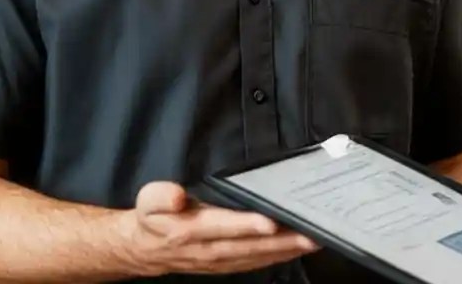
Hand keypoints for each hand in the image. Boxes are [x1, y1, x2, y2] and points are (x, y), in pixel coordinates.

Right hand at [120, 182, 318, 276]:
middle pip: (249, 246)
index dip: (245, 225)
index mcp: (189, 231)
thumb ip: (161, 196)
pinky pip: (257, 263)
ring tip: (314, 240)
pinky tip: (298, 249)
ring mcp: (221, 261)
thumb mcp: (148, 200)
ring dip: (287, 251)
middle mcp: (208, 250)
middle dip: (282, 242)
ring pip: (258, 258)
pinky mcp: (228, 265)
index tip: (269, 221)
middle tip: (310, 233)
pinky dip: (279, 257)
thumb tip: (177, 195)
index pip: (222, 227)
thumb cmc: (153, 219)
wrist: (147, 250)